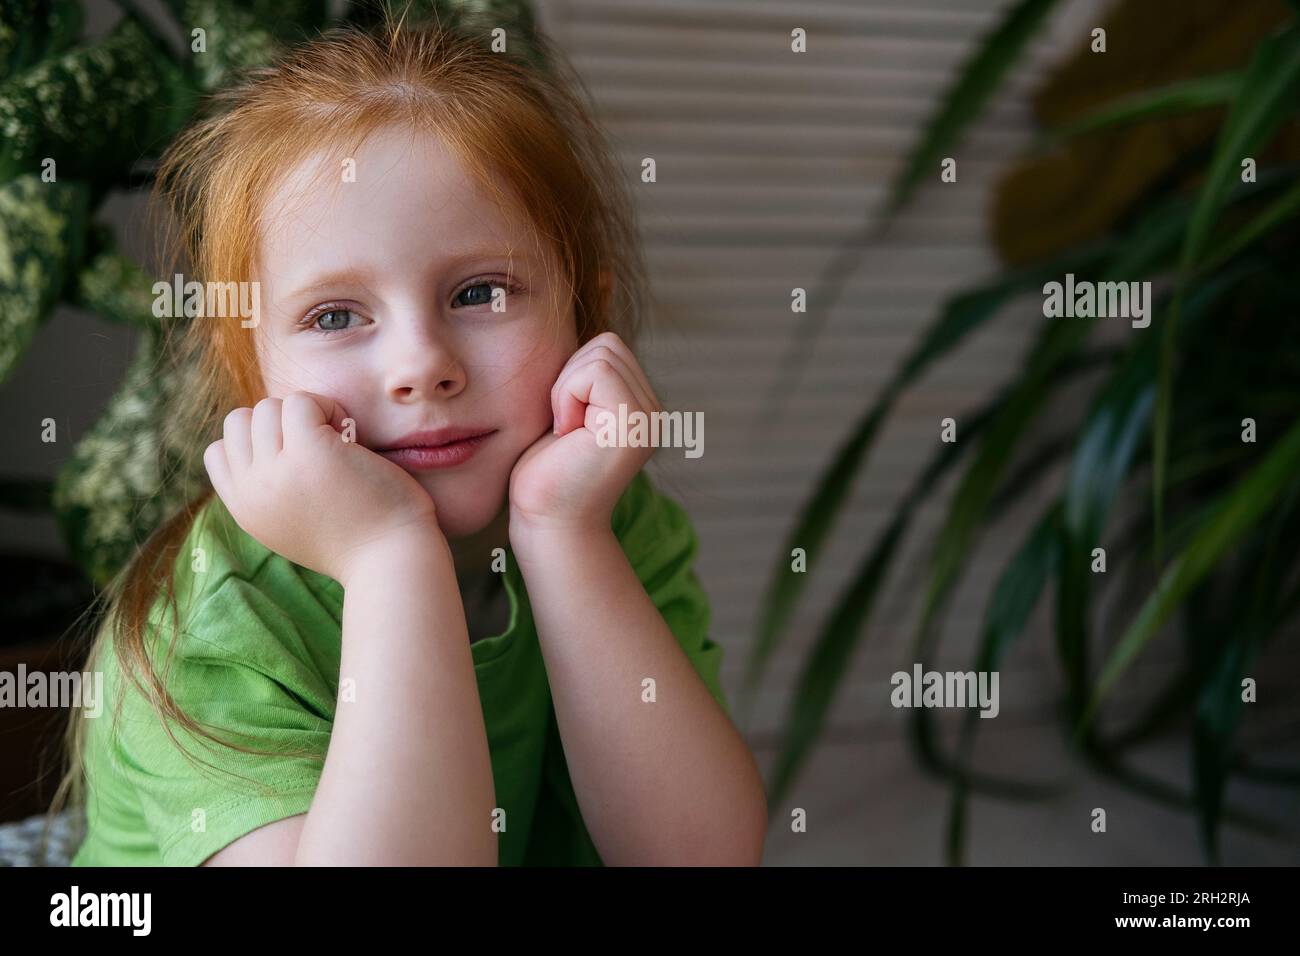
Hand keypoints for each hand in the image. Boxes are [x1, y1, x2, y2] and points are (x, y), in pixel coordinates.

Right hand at [203, 391, 443, 585]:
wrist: (391, 561)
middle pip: (240, 422)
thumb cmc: (359, 539)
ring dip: (306, 411)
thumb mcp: (295, 525)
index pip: (219, 452)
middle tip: (321, 444)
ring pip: (268, 407)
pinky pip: (301, 401)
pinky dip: (327, 406)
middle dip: (279, 421)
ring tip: (339, 438)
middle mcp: (252, 491)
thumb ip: (271, 493)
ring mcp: (276, 471)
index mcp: (246, 510)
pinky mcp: (310, 451)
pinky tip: (349, 434)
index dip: (257, 441)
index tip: (296, 456)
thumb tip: (267, 447)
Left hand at [508, 332, 661, 536]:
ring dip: (568, 388)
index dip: (571, 373)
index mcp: (639, 405)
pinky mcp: (636, 424)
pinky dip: (567, 396)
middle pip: (607, 344)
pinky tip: (568, 433)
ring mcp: (650, 417)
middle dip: (571, 376)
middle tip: (565, 425)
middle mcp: (653, 410)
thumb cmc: (546, 472)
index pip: (607, 346)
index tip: (564, 420)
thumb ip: (584, 379)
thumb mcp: (568, 411)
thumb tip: (582, 341)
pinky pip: (596, 372)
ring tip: (568, 431)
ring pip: (602, 353)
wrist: (547, 521)